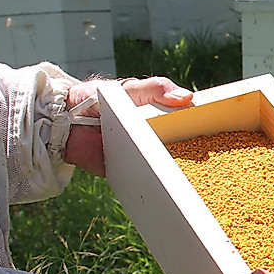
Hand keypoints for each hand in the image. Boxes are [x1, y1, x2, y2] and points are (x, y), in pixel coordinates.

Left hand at [63, 76, 193, 175]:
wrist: (61, 118)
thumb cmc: (96, 98)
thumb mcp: (130, 88)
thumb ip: (157, 88)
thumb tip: (188, 98)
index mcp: (156, 118)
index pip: (182, 125)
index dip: (197, 131)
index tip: (213, 136)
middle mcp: (150, 138)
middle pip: (176, 149)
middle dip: (191, 156)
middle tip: (204, 160)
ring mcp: (137, 156)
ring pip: (161, 166)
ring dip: (172, 171)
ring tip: (188, 176)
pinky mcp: (123, 172)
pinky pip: (140, 179)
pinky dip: (150, 183)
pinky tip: (163, 185)